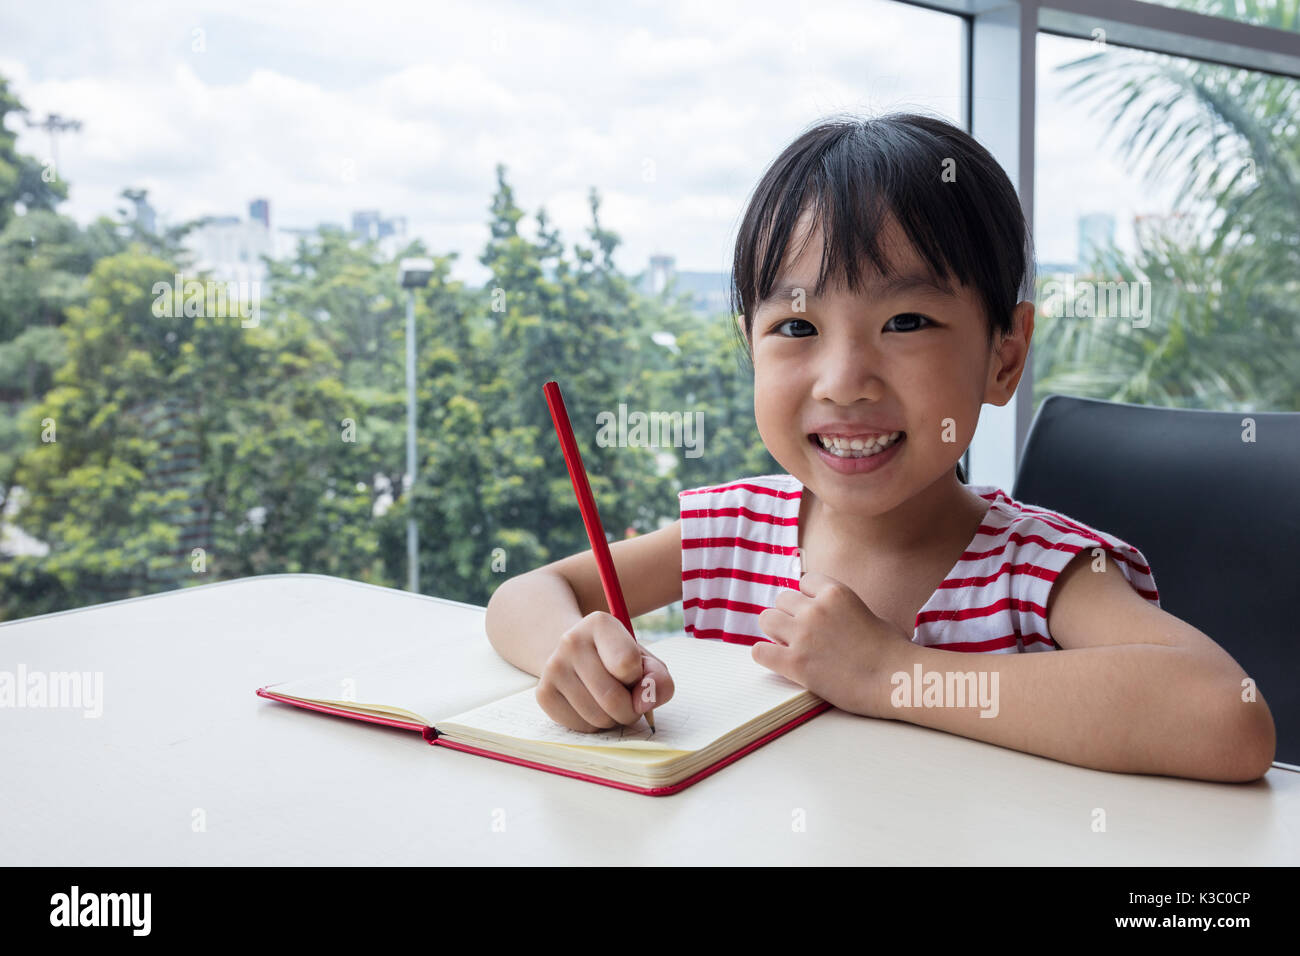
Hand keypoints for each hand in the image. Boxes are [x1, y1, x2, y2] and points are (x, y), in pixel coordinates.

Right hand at [536, 610, 674, 732]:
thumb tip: (644, 703)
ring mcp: (553, 667)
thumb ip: (657, 679)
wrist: (575, 655)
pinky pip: (579, 727)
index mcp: (600, 623)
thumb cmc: (618, 659)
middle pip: (612, 699)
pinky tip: (591, 707)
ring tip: (609, 702)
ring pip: (597, 718)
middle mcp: (571, 641)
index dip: (639, 679)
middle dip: (630, 711)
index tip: (635, 675)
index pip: (627, 664)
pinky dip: (593, 727)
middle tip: (629, 702)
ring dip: (612, 720)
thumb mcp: (645, 661)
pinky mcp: (543, 693)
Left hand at [753, 571, 914, 718]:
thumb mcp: (872, 615)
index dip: (808, 598)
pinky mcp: (794, 663)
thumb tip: (838, 619)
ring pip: (766, 619)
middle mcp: (815, 609)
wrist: (897, 680)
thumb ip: (846, 610)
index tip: (814, 613)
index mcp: (836, 592)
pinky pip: (760, 651)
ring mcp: (803, 635)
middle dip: (789, 615)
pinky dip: (765, 655)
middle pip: (781, 599)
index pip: (804, 582)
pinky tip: (779, 661)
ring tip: (788, 645)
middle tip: (801, 633)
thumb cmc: (893, 651)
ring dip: (775, 631)